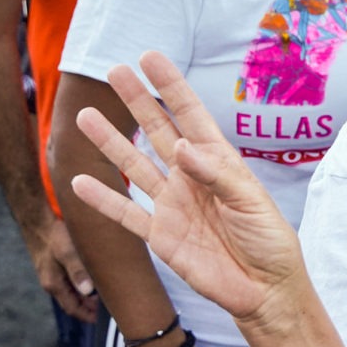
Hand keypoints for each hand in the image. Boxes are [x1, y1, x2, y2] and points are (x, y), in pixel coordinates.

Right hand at [31, 218, 97, 321]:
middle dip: (89, 308)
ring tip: (106, 294)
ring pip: (71, 292)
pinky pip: (69, 281)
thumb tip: (88, 291)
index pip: (72, 308)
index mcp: (54, 284)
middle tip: (110, 306)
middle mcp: (51, 282)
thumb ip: (77, 271)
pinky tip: (94, 278)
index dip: (87, 316)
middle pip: (72, 302)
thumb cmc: (54, 236)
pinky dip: (82, 285)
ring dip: (86, 296)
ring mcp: (52, 275)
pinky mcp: (54, 266)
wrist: (37, 221)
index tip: (103, 319)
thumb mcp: (67, 252)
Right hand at [70, 51, 306, 325]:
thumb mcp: (251, 202)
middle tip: (113, 70)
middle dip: (137, 101)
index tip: (150, 57)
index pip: (190, 115)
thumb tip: (181, 146)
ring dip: (110, 142)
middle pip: (157, 131)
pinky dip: (102, 199)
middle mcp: (190, 177)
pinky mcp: (160, 236)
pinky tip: (78, 182)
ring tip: (85, 117)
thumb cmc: (269, 239)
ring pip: (134, 166)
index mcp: (217, 162)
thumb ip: (216, 174)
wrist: (265, 288)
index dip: (170, 86)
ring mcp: (172, 205)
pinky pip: (125, 214)